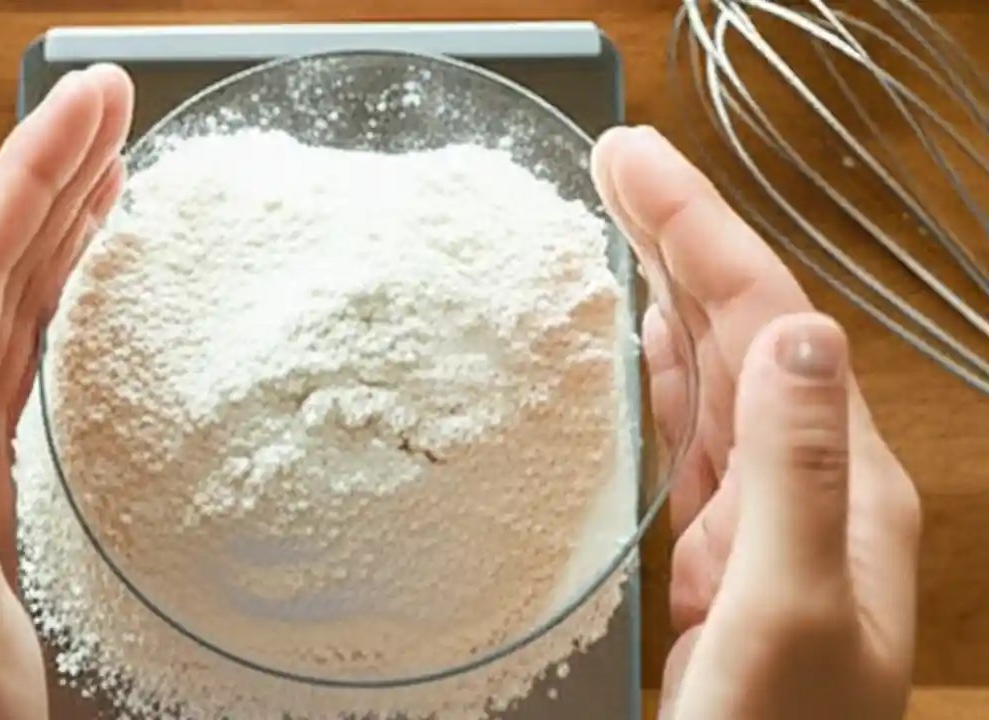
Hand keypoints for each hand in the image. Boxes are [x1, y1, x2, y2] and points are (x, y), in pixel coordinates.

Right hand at [592, 127, 921, 719]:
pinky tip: (647, 341)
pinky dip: (665, 374)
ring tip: (628, 222)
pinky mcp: (717, 553)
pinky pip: (691, 437)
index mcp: (838, 486)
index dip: (702, 232)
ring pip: (714, 375)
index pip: (771, 323)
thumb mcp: (795, 614)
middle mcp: (809, 488)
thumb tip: (797, 332)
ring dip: (670, 290)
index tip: (634, 161)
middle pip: (743, 331)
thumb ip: (800, 476)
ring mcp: (762, 521)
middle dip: (681, 238)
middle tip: (616, 163)